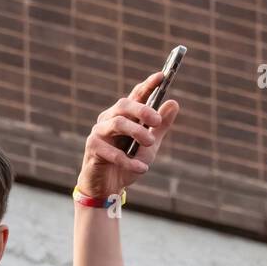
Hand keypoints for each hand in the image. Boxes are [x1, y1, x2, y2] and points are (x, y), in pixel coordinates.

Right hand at [76, 70, 180, 199]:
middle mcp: (108, 119)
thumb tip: (174, 103)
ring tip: (150, 143)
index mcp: (123, 116)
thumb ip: (160, 127)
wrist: (108, 189)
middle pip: (124, 105)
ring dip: (136, 132)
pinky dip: (129, 161)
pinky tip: (142, 168)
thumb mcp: (149, 146)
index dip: (148, 85)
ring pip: (117, 124)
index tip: (162, 76)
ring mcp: (98, 133)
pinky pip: (112, 152)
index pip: (135, 95)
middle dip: (142, 110)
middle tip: (157, 121)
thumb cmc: (127, 164)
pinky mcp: (92, 149)